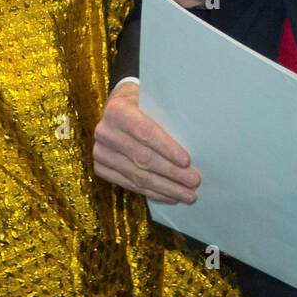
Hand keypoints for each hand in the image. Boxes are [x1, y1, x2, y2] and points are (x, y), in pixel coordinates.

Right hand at [93, 82, 199, 204]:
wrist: (116, 109)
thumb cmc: (142, 103)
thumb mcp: (152, 100)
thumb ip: (166, 115)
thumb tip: (195, 139)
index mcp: (117, 110)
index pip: (145, 132)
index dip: (166, 148)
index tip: (187, 161)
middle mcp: (105, 132)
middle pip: (142, 158)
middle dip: (171, 173)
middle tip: (194, 181)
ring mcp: (100, 152)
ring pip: (137, 176)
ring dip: (166, 187)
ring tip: (187, 195)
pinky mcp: (101, 168)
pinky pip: (130, 185)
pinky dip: (153, 193)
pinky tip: (170, 196)